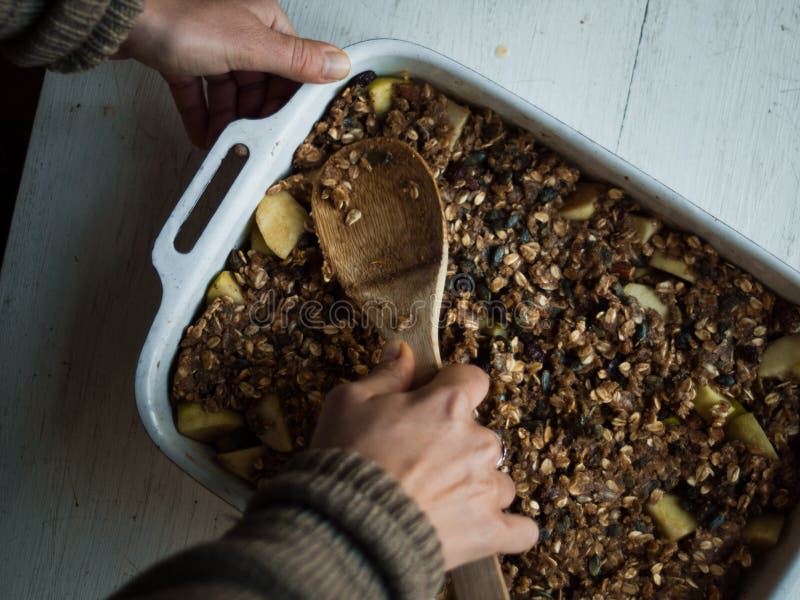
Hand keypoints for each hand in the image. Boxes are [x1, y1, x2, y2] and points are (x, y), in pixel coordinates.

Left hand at [119, 0, 350, 146]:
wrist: (120, 18)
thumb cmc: (180, 20)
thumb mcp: (250, 45)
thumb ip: (297, 60)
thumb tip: (342, 64)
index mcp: (264, 20)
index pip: (289, 68)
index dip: (286, 102)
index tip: (284, 128)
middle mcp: (240, 28)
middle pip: (258, 84)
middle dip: (253, 115)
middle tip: (252, 141)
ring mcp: (208, 42)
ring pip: (227, 90)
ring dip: (226, 120)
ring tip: (225, 143)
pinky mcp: (180, 55)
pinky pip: (198, 92)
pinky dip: (201, 114)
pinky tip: (202, 135)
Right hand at [312, 341, 538, 569]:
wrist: (347, 529)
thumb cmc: (345, 460)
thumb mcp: (349, 402)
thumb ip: (385, 375)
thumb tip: (402, 351)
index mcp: (448, 405)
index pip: (473, 379)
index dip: (453, 388)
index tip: (434, 402)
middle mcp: (477, 442)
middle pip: (482, 435)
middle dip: (457, 445)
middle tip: (420, 463)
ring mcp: (487, 489)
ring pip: (498, 481)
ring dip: (477, 487)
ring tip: (439, 502)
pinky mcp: (490, 532)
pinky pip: (521, 531)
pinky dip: (508, 530)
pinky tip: (486, 528)